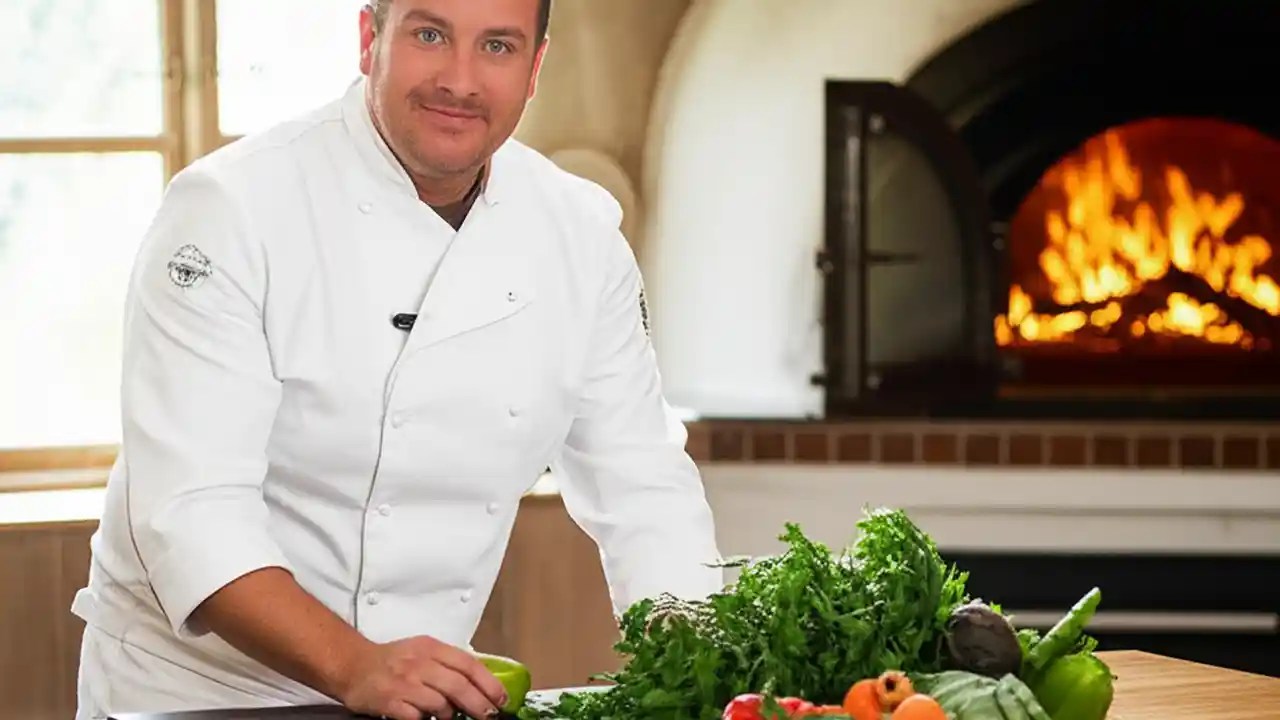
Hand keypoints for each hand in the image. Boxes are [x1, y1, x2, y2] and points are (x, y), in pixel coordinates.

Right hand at [338, 635, 507, 719]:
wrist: (353, 666)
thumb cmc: (392, 660)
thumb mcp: (423, 650)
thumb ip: (448, 662)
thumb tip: (482, 681)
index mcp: (431, 648)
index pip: (468, 664)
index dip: (488, 683)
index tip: (501, 699)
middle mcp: (419, 663)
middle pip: (459, 686)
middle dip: (479, 705)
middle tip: (488, 716)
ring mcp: (404, 683)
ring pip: (440, 703)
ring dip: (451, 714)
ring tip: (452, 717)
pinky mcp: (390, 701)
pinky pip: (417, 717)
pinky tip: (427, 719)